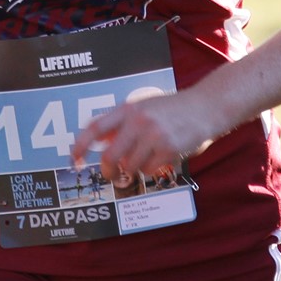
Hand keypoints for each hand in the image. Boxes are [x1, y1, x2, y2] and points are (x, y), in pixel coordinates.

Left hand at [71, 89, 227, 184]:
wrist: (207, 106)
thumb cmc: (174, 109)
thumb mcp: (145, 107)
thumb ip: (124, 123)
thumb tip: (100, 142)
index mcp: (128, 109)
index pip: (95, 128)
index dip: (80, 146)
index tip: (73, 160)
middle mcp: (138, 121)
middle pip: (109, 156)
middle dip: (107, 170)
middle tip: (111, 174)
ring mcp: (153, 135)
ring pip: (130, 166)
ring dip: (136, 168)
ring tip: (149, 157)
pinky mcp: (168, 149)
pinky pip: (149, 170)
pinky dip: (152, 169)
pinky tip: (163, 156)